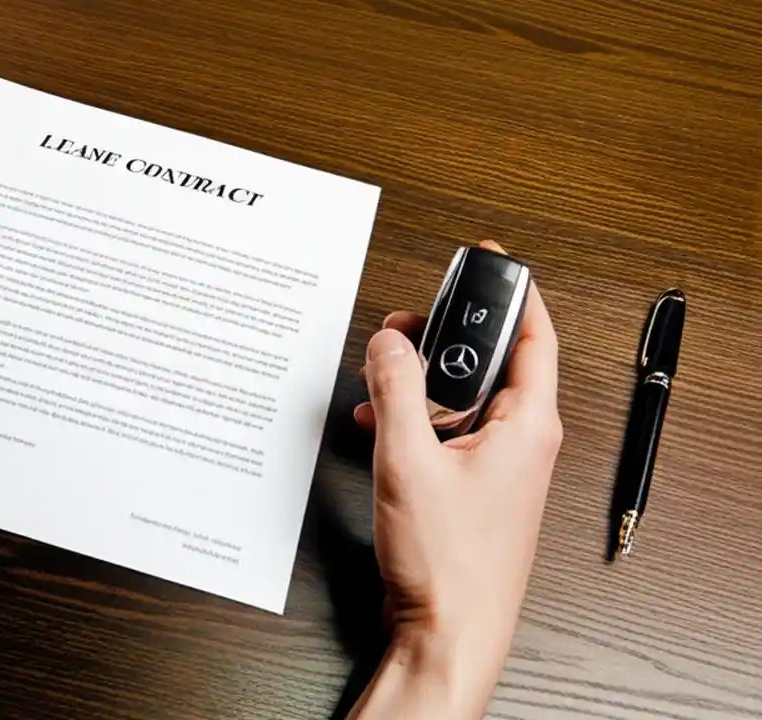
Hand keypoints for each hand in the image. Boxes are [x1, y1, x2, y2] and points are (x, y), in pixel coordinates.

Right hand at [349, 242, 561, 717]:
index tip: (491, 262)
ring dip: (423, 382)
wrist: (449, 630)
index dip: (515, 292)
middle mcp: (522, 441)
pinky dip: (416, 419)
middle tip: (410, 321)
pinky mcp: (474, 487)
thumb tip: (388, 343)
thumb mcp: (408, 461)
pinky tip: (380, 423)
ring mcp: (499, 466)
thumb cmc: (449, 562)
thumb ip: (394, 392)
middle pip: (494, 363)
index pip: (535, 336)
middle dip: (448, 338)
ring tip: (382, 373)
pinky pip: (449, 432)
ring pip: (465, 399)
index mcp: (528, 425)